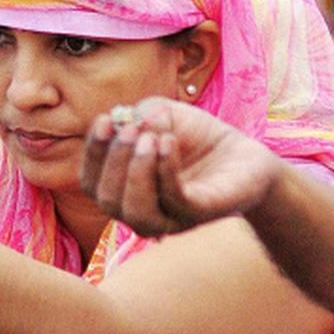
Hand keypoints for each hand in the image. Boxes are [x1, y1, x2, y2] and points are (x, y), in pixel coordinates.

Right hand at [80, 97, 282, 235]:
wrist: (243, 156)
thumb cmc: (195, 139)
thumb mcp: (162, 115)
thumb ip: (142, 114)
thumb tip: (131, 123)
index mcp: (121, 191)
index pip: (90, 182)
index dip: (92, 153)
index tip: (105, 120)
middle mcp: (138, 211)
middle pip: (107, 199)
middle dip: (114, 162)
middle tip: (131, 129)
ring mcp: (168, 219)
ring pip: (135, 211)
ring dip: (136, 171)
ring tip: (151, 138)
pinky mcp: (198, 215)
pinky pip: (174, 199)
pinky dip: (166, 169)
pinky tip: (169, 142)